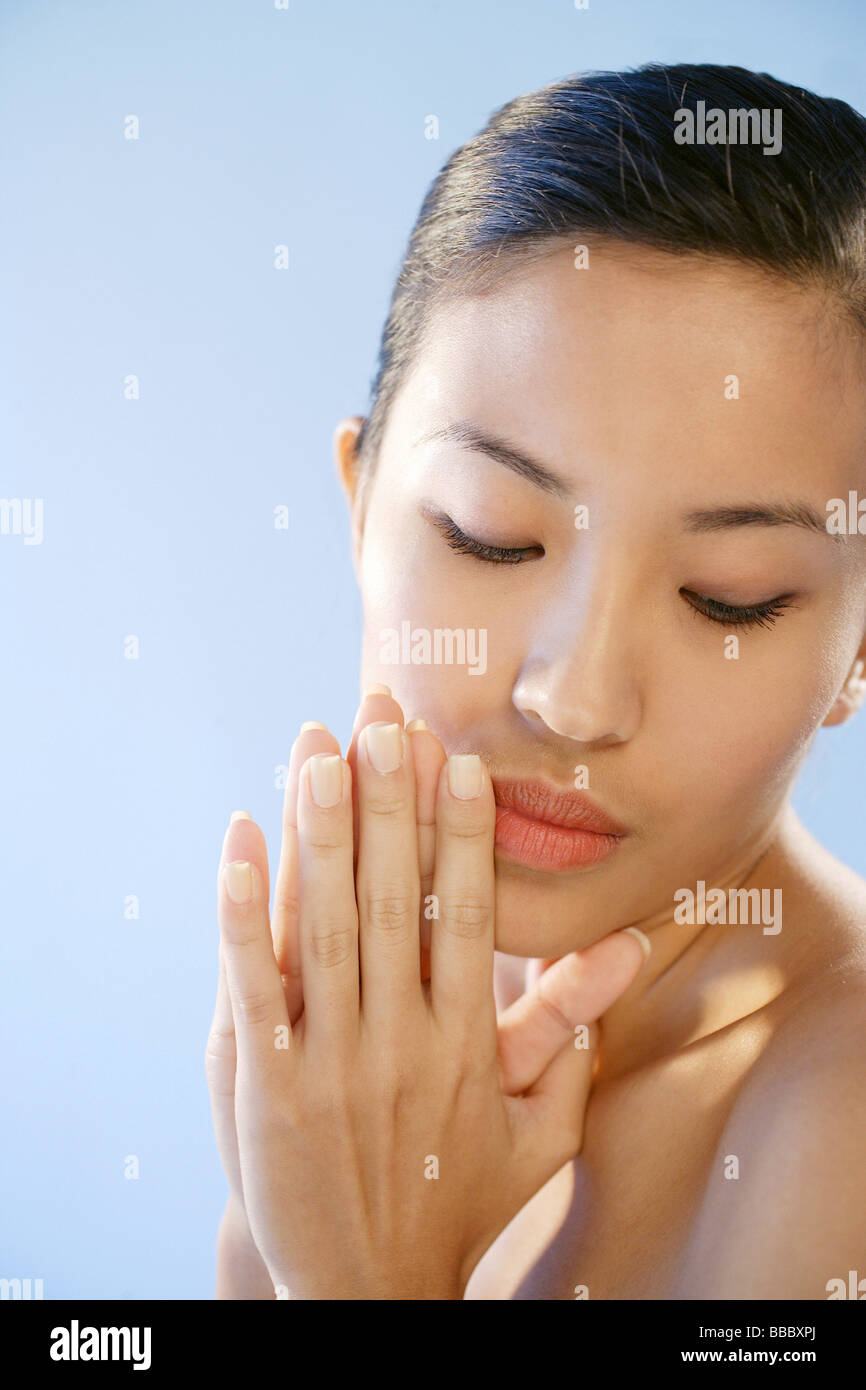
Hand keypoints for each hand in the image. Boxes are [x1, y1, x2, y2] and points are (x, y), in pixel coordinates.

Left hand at [208, 699, 646, 1298]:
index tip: (458, 759)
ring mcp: (330, 1062)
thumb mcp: (541, 1129)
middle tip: (384, 715)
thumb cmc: (461, 1199)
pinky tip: (237, 839)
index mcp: (467, 1044)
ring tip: (317, 749)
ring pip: (323, 926)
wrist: (371, 1291)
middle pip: (394, 900)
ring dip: (321, 832)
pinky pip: (251, 984)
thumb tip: (626, 948)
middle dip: (390, 802)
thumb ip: (571, 1035)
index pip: (466, 914)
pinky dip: (242, 910)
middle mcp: (401, 1042)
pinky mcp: (266, 1086)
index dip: (461, 833)